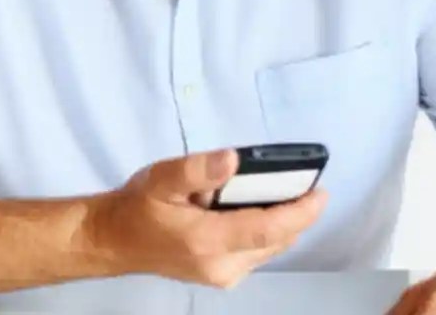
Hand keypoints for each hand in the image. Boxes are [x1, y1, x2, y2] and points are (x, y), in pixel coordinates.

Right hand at [83, 148, 327, 288]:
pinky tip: (256, 211)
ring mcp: (222, 276)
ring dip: (282, 223)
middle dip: (295, 214)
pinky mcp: (221, 277)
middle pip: (276, 240)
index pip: (269, 229)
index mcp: (208, 241)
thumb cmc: (138, 206)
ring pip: (269, 249)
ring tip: (282, 193)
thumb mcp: (161, 179)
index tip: (321, 192)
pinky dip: (266, 233)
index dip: (300, 212)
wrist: (115, 240)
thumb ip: (197, 169)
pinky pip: (257, 254)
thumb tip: (233, 160)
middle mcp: (222, 266)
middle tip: (302, 183)